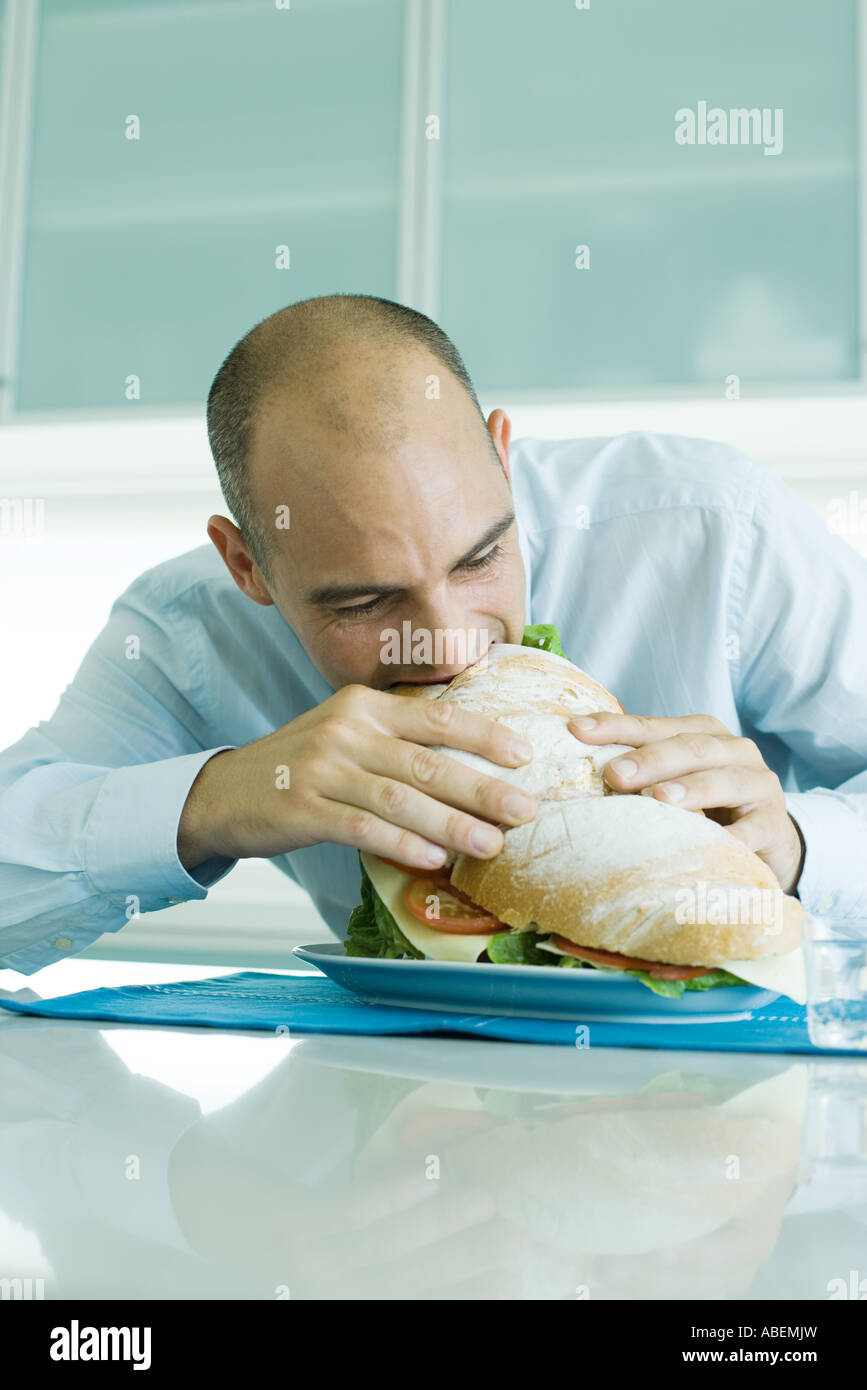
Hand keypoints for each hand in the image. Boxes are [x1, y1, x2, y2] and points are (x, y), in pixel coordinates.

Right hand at [178, 685, 536, 872]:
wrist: (224, 793)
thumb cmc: (302, 767)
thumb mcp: (347, 736)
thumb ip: (398, 742)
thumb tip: (471, 770)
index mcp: (364, 705)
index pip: (437, 716)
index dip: (484, 735)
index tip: (524, 755)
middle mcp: (345, 730)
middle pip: (426, 760)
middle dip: (482, 787)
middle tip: (525, 809)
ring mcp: (322, 769)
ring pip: (400, 797)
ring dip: (450, 824)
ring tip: (490, 845)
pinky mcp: (303, 808)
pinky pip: (363, 827)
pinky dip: (401, 843)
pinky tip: (433, 860)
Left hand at [567, 712, 805, 893]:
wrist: (769, 839)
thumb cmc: (707, 807)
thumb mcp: (674, 782)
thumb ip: (638, 773)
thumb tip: (577, 771)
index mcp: (703, 734)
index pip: (655, 726)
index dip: (616, 727)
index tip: (577, 730)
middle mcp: (734, 751)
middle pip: (691, 748)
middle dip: (650, 759)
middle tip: (614, 773)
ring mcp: (759, 785)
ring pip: (726, 780)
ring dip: (692, 789)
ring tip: (660, 799)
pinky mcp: (774, 823)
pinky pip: (753, 830)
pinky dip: (733, 838)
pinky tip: (712, 844)